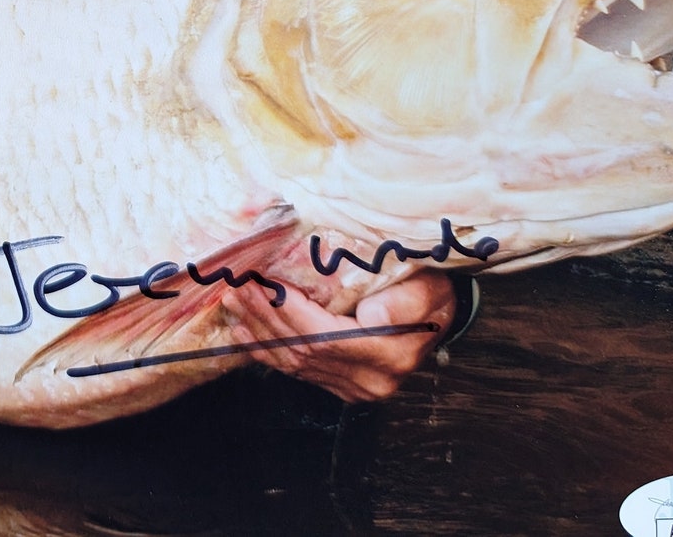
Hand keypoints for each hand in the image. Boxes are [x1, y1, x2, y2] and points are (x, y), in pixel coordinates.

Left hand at [220, 273, 456, 402]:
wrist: (438, 317)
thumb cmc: (430, 294)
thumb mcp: (429, 289)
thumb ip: (405, 302)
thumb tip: (372, 313)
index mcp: (390, 355)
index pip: (326, 336)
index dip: (291, 312)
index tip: (265, 282)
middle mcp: (370, 381)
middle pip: (305, 349)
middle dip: (267, 317)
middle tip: (238, 286)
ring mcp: (354, 389)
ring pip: (295, 362)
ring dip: (260, 332)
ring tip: (234, 304)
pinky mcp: (341, 388)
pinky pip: (298, 372)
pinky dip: (268, 352)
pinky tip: (245, 333)